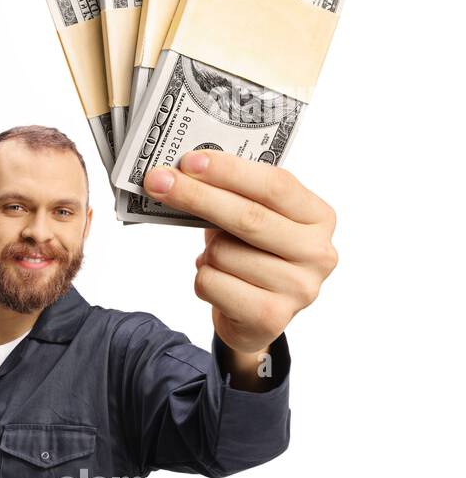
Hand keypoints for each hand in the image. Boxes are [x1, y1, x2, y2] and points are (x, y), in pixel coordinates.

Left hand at [142, 149, 337, 354]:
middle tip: (158, 181)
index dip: (230, 171)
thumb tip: (180, 174)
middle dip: (196, 196)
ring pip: (222, 253)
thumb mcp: (252, 218)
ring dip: (207, 253)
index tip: (190, 160)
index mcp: (319, 217)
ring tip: (218, 259)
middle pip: (248, 217)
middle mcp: (318, 253)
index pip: (276, 185)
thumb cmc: (251, 254)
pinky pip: (211, 283)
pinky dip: (202, 279)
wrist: (256, 316)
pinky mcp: (271, 317)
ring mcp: (299, 288)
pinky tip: (218, 283)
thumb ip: (233, 194)